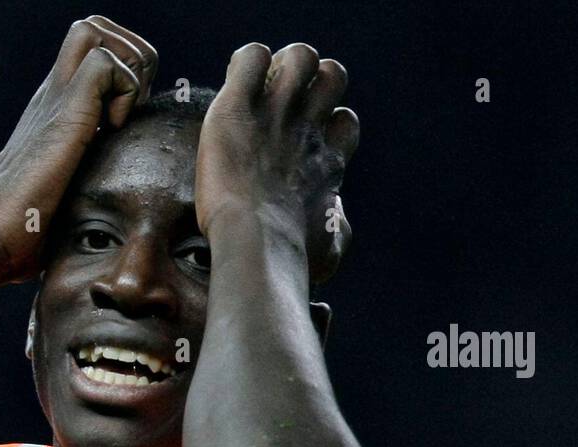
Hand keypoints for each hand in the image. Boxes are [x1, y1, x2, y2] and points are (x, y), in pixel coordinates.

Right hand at [0, 16, 156, 283]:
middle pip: (94, 27)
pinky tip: (114, 132)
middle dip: (131, 58)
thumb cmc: (20, 238)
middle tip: (131, 110)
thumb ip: (82, 192)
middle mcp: (51, 96)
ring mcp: (54, 100)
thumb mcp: (63, 203)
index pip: (92, 56)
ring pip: (97, 29)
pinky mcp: (64, 113)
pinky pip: (106, 63)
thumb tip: (103, 228)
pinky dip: (124, 91)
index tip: (126, 124)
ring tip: (123, 116)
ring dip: (129, 65)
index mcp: (53, 113)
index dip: (124, 75)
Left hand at [196, 43, 358, 284]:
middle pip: (331, 76)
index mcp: (327, 163)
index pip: (344, 121)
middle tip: (279, 112)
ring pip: (299, 56)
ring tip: (256, 94)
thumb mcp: (329, 250)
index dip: (327, 126)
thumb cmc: (291, 259)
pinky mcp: (237, 107)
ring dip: (281, 66)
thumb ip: (336, 226)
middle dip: (312, 84)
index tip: (299, 149)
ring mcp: (276, 114)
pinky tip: (233, 91)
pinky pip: (250, 57)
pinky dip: (244, 64)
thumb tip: (337, 213)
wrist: (258, 245)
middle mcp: (308, 130)